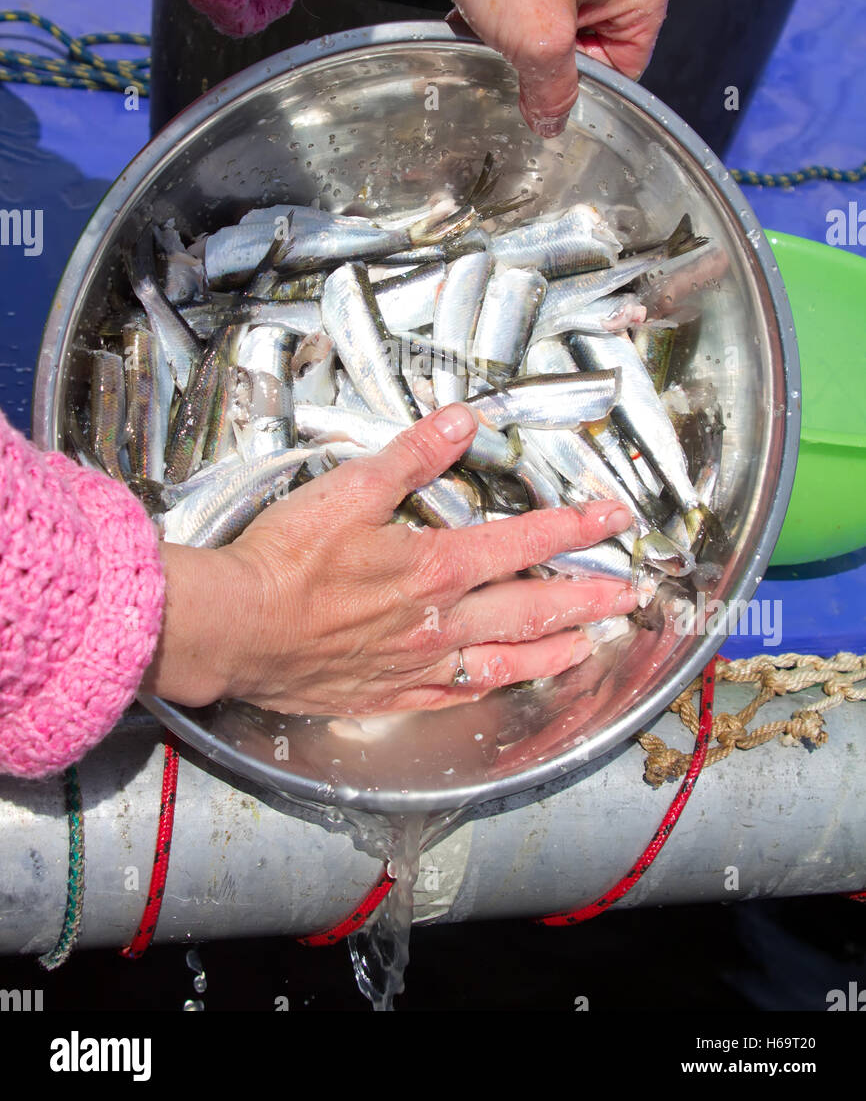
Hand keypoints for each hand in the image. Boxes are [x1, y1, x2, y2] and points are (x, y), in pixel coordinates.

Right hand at [144, 404, 635, 714]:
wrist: (236, 626)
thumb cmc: (286, 558)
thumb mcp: (349, 488)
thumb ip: (412, 456)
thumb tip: (463, 422)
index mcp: (435, 564)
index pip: (524, 542)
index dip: (575, 528)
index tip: (615, 519)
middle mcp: (439, 619)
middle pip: (532, 608)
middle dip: (588, 597)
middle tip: (630, 593)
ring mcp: (418, 663)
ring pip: (506, 658)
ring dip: (555, 649)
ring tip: (589, 643)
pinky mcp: (391, 693)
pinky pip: (459, 693)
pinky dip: (494, 685)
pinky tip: (508, 681)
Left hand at [255, 0, 671, 136]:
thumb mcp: (535, 40)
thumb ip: (553, 93)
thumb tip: (553, 125)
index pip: (625, 68)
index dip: (578, 83)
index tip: (537, 78)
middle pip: (593, 44)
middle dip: (545, 53)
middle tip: (508, 41)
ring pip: (562, 19)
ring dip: (521, 30)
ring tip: (488, 16)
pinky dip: (512, 3)